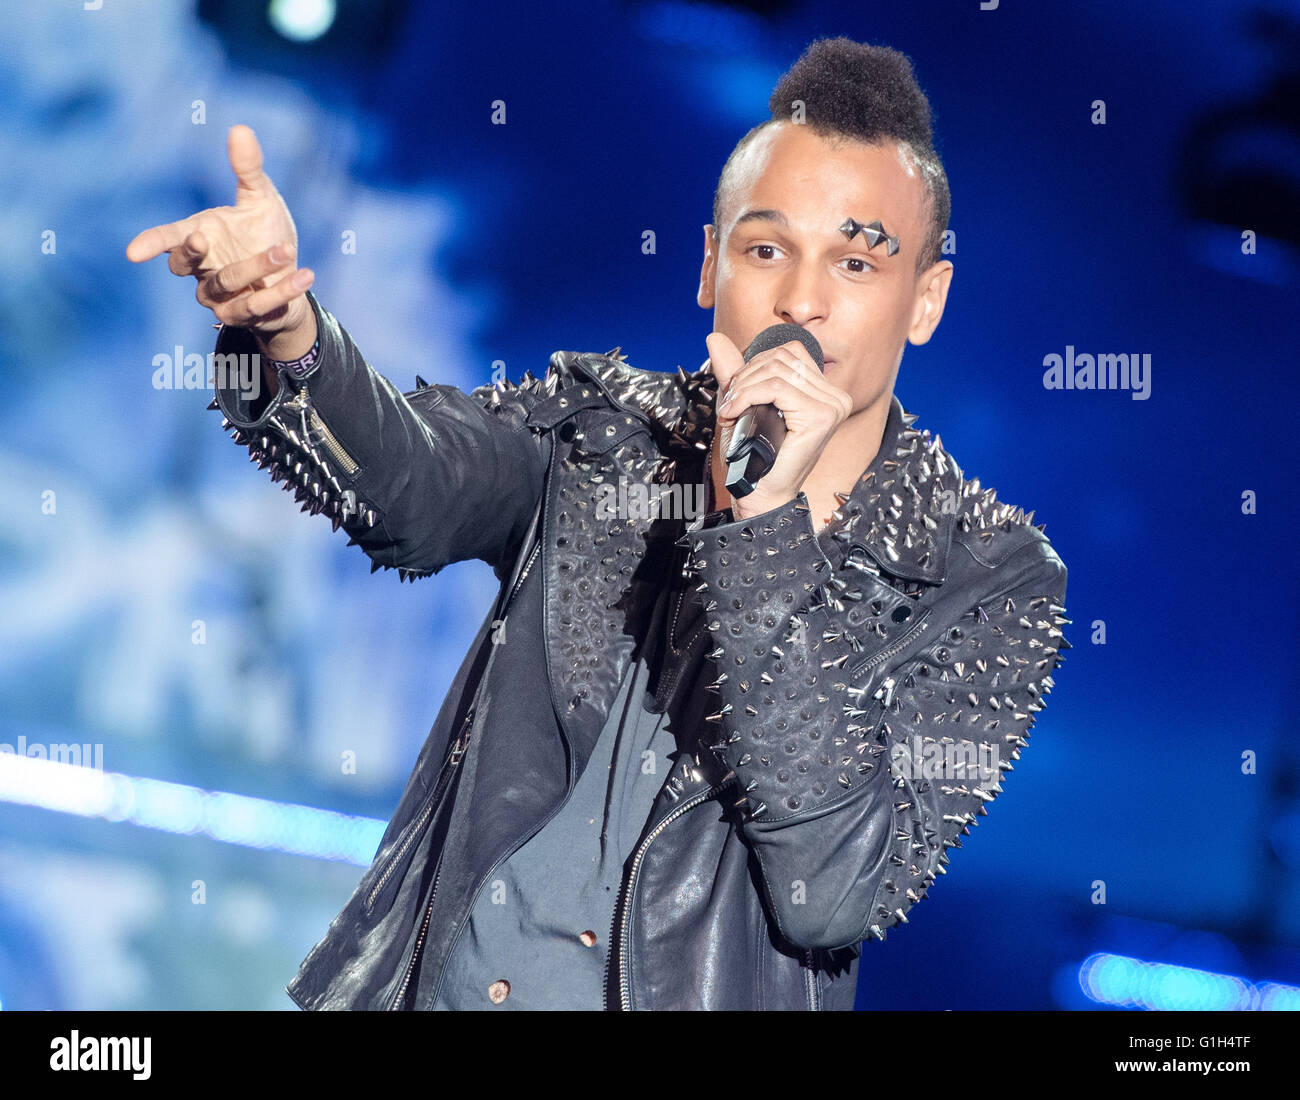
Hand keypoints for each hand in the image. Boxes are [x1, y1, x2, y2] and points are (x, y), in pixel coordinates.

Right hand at [125, 124, 316, 358]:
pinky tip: (306, 275)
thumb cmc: (265, 235)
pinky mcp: (243, 316)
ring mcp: (219, 297)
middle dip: (190, 252)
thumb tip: (240, 129)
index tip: (133, 253)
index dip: (151, 243)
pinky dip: (283, 291)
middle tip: (201, 237)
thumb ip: (248, 170)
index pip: (168, 239)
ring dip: (257, 266)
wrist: (291, 278)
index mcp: (199, 237)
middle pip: (184, 264)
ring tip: (285, 249)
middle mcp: (203, 269)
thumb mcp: (261, 199)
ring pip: (227, 283)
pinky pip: (260, 305)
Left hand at [706, 331, 850, 520]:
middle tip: (729, 402)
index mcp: (824, 391)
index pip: (790, 352)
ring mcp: (832, 405)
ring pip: (777, 370)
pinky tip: (734, 413)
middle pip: (782, 357)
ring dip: (744, 387)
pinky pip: (777, 387)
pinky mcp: (821, 416)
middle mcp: (835, 396)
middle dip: (746, 376)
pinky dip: (747, 396)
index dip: (755, 364)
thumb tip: (715, 338)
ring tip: (731, 410)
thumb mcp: (742, 404)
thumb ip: (734, 371)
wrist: (758, 493)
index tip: (735, 391)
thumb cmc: (753, 456)